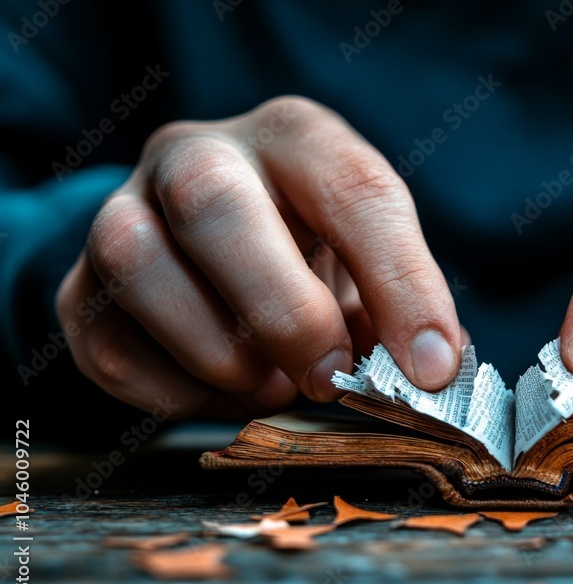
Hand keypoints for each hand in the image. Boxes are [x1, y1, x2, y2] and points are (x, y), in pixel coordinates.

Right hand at [57, 96, 462, 417]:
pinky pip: (107, 345)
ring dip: (220, 354)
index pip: (351, 188)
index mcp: (294, 139)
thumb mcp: (365, 261)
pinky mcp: (80, 286)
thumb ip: (395, 304)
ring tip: (274, 386)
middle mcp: (197, 155)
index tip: (429, 365)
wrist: (214, 246)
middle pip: (213, 202)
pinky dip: (177, 392)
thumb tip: (429, 369)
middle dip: (283, 310)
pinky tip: (225, 393)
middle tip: (329, 378)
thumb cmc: (310, 251)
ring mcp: (124, 212)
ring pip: (137, 263)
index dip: (400, 283)